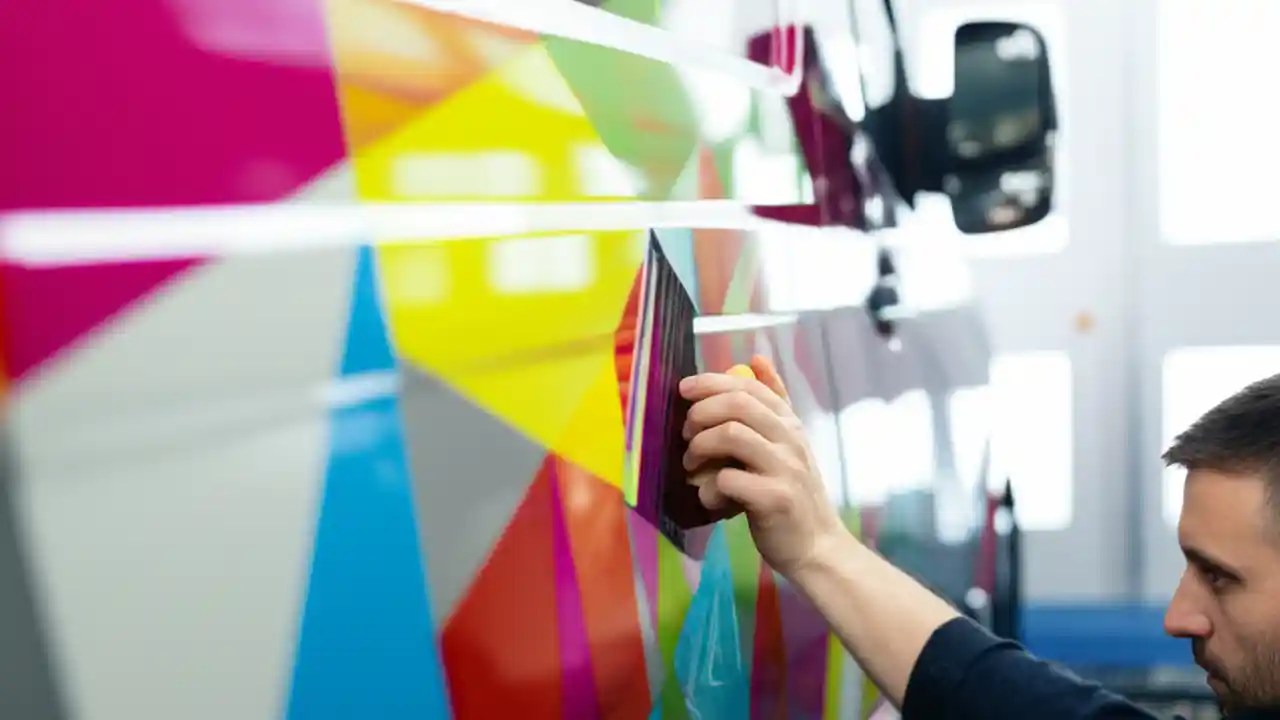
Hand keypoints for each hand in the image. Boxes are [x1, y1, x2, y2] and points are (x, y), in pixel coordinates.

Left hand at [679, 356, 846, 579]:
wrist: (817, 547)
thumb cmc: (792, 494)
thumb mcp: (788, 443)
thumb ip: (774, 402)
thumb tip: (756, 357)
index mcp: (790, 424)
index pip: (749, 387)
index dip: (712, 382)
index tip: (684, 388)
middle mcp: (790, 440)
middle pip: (738, 405)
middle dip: (701, 412)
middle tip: (685, 432)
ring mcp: (785, 469)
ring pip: (731, 435)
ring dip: (700, 448)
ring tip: (691, 465)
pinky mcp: (775, 499)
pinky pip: (727, 480)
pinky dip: (708, 488)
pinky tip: (708, 497)